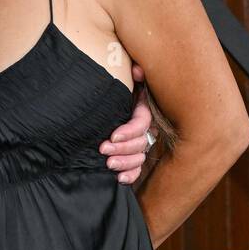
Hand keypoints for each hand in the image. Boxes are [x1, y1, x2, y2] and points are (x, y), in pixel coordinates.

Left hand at [99, 62, 152, 184]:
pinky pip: (137, 169)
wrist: (105, 105)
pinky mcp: (132, 156)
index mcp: (143, 111)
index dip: (129, 131)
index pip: (141, 123)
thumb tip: (136, 70)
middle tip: (103, 149)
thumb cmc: (116, 92)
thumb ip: (133, 76)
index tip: (113, 136)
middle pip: (140, 143)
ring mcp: (139, 144)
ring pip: (139, 157)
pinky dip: (130, 175)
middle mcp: (144, 129)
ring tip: (109, 164)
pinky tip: (120, 179)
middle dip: (122, 148)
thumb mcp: (124, 82)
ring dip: (125, 163)